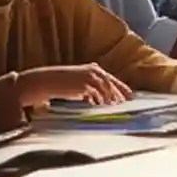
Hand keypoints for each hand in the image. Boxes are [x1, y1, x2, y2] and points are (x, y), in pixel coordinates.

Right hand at [16, 63, 132, 106]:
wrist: (46, 81)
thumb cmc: (61, 84)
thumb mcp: (79, 85)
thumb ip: (90, 91)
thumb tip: (99, 101)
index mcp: (94, 69)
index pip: (112, 79)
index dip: (122, 88)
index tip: (130, 96)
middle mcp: (94, 71)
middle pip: (112, 83)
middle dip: (121, 93)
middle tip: (128, 102)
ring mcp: (89, 76)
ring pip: (106, 89)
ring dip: (112, 98)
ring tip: (117, 107)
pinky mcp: (84, 84)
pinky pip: (97, 94)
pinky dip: (102, 100)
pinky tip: (104, 106)